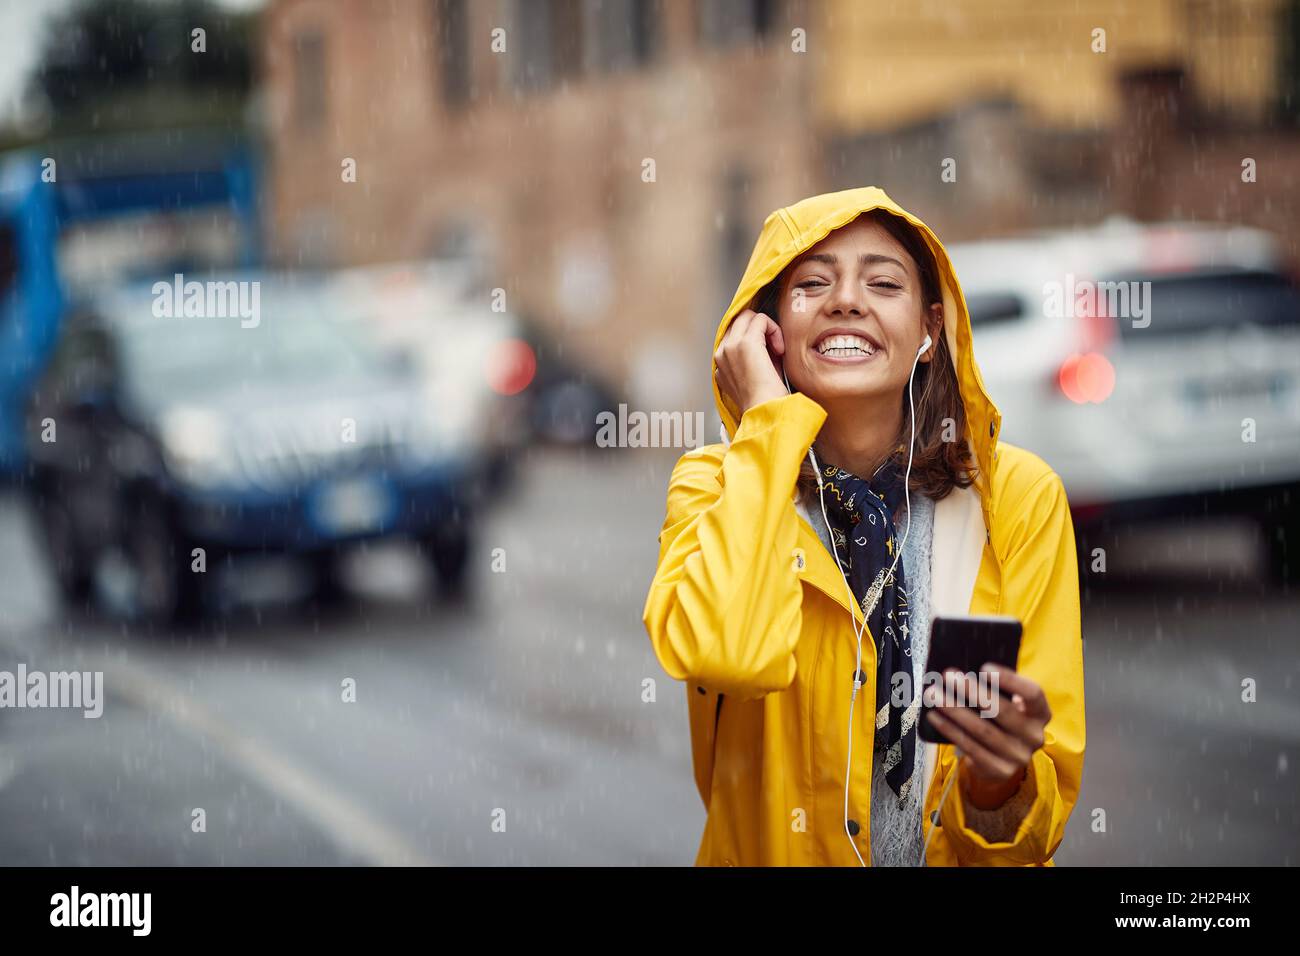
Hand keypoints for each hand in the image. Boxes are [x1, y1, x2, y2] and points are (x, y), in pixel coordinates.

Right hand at [713, 309, 787, 416]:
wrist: (764, 413)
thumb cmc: (764, 402)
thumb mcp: (754, 376)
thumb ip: (754, 357)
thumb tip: (768, 341)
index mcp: (721, 364)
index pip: (733, 334)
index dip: (754, 336)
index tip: (768, 351)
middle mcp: (721, 353)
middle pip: (738, 321)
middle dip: (759, 328)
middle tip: (774, 348)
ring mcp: (730, 347)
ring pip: (748, 316)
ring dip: (766, 328)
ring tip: (777, 350)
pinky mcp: (745, 343)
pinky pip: (761, 320)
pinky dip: (774, 330)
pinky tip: (780, 350)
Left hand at [924, 663, 1051, 809]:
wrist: (1002, 760)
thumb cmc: (1001, 720)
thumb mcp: (1008, 704)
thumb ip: (996, 690)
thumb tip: (964, 672)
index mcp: (1040, 713)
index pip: (1032, 693)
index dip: (1010, 680)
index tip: (984, 667)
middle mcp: (1034, 736)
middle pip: (1002, 711)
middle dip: (972, 691)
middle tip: (949, 676)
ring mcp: (1018, 756)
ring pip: (982, 730)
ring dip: (954, 710)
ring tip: (934, 694)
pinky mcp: (1000, 770)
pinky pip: (970, 746)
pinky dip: (949, 729)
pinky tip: (935, 716)